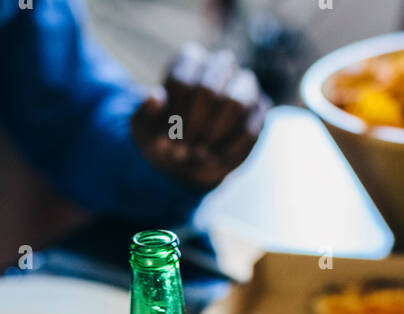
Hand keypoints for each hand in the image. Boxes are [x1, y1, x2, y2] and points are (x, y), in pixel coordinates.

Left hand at [132, 44, 269, 189]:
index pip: (183, 81)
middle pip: (209, 89)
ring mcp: (244, 86)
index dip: (174, 117)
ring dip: (214, 135)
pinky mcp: (259, 111)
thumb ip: (146, 114)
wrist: (187, 159)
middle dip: (193, 127)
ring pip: (236, 102)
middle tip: (182, 153)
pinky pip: (252, 128)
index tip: (166, 142)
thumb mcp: (144, 130)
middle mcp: (220, 66)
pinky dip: (231, 150)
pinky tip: (215, 162)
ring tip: (199, 156)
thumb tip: (155, 95)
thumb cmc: (163, 138)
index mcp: (190, 61)